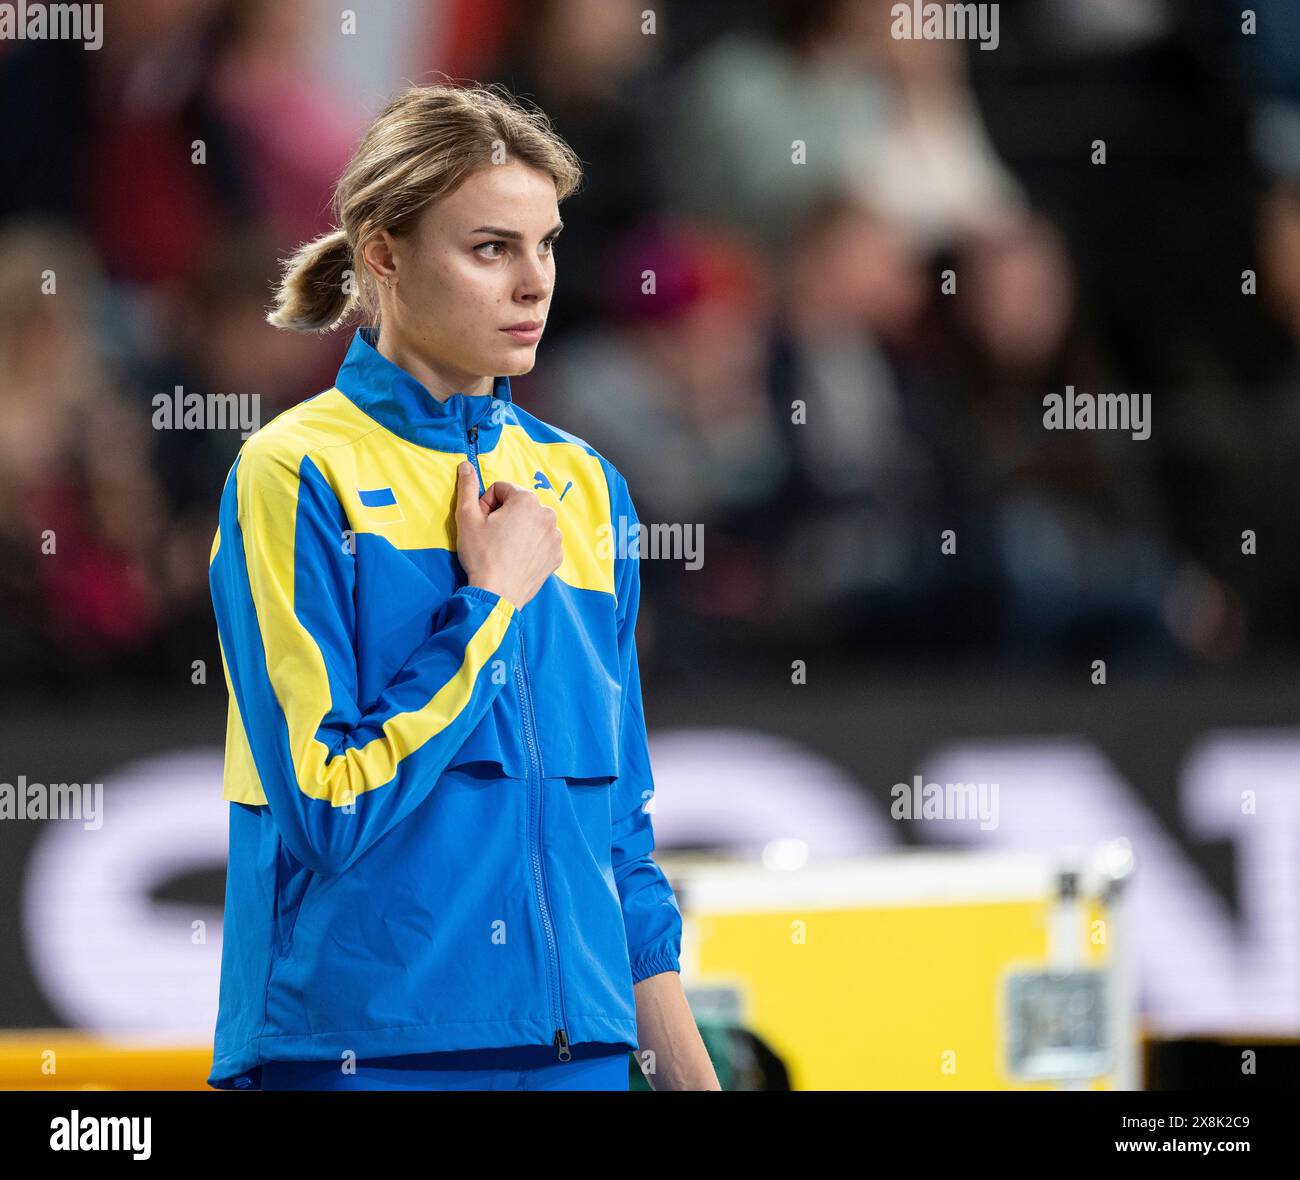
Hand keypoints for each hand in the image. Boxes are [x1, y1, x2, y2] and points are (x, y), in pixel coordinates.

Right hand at [455, 461, 561, 610]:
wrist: (497, 594)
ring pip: (531, 523)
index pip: (502, 489)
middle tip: (492, 536)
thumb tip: (465, 464)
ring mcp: (555, 536)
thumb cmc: (482, 555)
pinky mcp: (557, 555)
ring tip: (504, 549)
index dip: (486, 503)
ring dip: (518, 529)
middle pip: (519, 505)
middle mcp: (547, 514)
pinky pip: (542, 541)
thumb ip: (467, 487)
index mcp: (527, 500)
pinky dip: (530, 546)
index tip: (482, 522)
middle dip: (504, 515)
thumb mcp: (467, 517)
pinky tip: (517, 558)